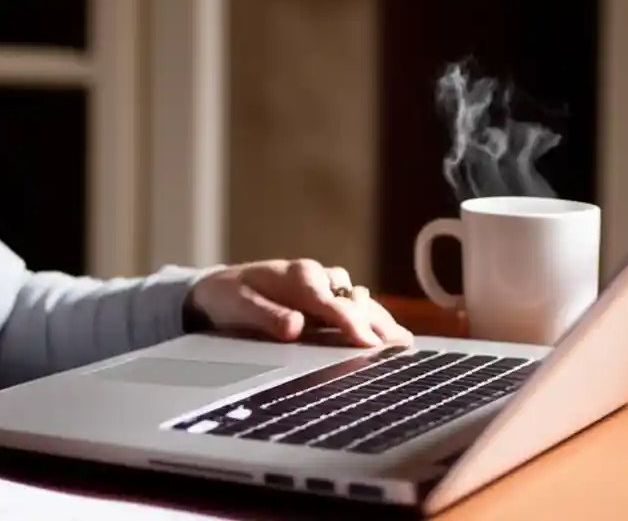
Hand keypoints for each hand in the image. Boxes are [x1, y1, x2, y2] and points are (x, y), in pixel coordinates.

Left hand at [184, 259, 413, 346]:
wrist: (223, 285)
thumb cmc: (230, 297)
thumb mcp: (239, 306)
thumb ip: (268, 316)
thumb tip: (296, 326)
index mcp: (300, 277)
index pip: (334, 303)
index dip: (353, 324)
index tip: (370, 344)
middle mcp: (320, 276)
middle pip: (356, 301)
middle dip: (378, 324)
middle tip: (401, 350)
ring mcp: (328, 284)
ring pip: (362, 302)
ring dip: (382, 322)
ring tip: (405, 348)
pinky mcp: (330, 295)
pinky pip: (358, 307)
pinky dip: (375, 321)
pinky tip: (391, 340)